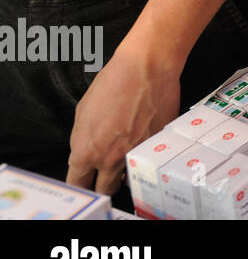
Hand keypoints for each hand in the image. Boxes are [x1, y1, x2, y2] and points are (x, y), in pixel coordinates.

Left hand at [66, 42, 179, 194]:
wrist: (147, 68)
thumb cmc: (115, 82)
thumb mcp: (83, 112)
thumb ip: (83, 139)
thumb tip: (87, 150)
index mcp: (88, 151)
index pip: (77, 183)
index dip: (80, 182)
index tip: (83, 179)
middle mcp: (112, 158)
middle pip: (105, 189)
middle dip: (102, 184)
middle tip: (104, 174)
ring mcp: (137, 153)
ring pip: (129, 179)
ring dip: (125, 173)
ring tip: (125, 157)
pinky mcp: (158, 145)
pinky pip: (148, 159)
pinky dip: (144, 154)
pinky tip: (143, 138)